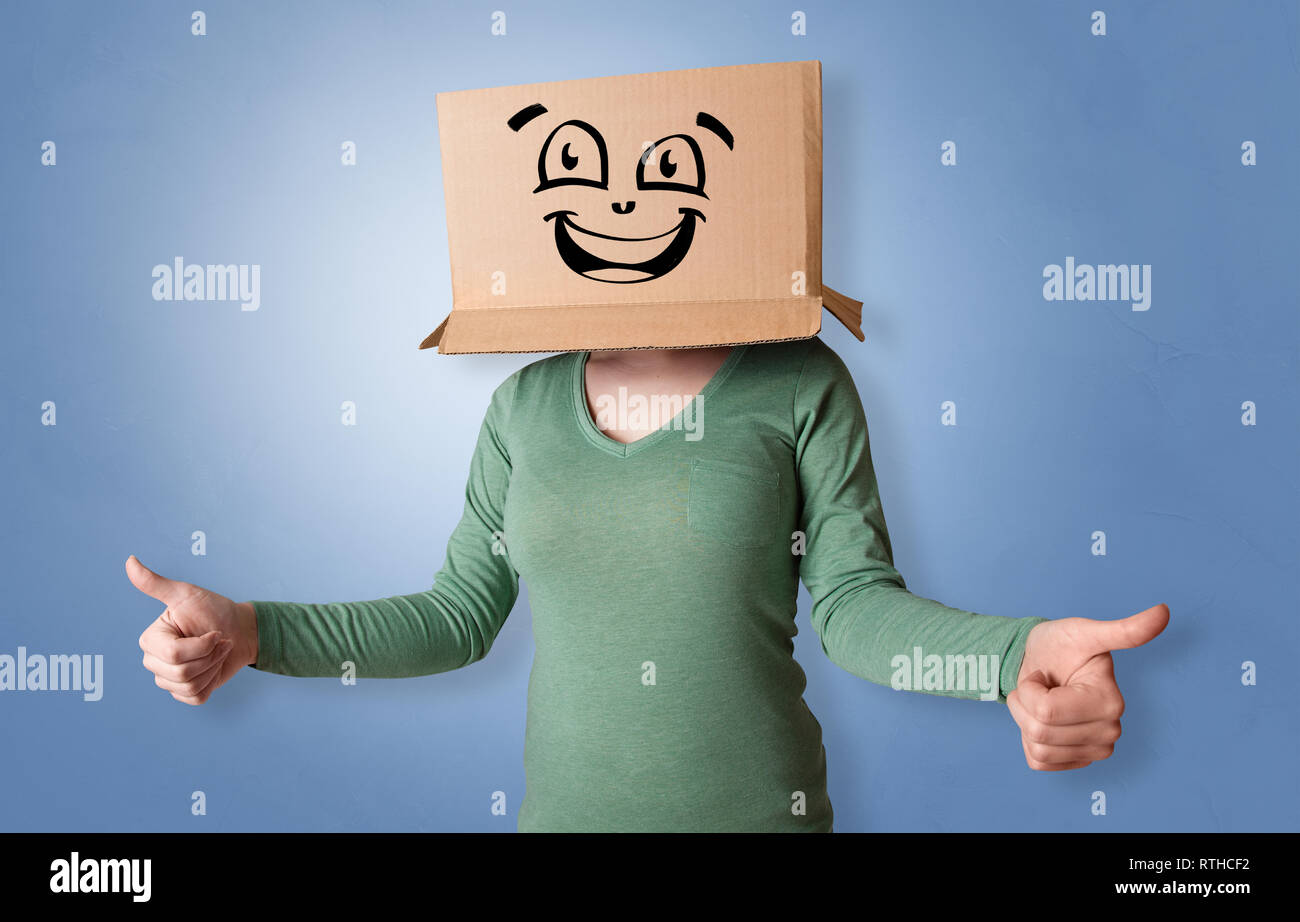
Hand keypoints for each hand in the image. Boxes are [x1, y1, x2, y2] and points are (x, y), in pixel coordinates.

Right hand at [126, 555, 257, 704]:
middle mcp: (154, 661)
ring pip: (189, 686)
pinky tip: (213, 668)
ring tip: (218, 652)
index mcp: (151, 640)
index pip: (175, 655)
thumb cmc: (214, 610)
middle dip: (210, 656)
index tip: (215, 632)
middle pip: (181, 673)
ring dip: (213, 668)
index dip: (203, 645)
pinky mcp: (183, 693)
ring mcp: (167, 679)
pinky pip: (195, 698)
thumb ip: (156, 583)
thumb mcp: (187, 594)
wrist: (240, 631)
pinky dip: (211, 683)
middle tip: (219, 641)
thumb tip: (129, 561)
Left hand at [1008, 603, 1169, 770]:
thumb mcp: (1084, 634)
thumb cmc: (1062, 645)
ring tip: (1041, 699)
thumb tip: (1164, 611)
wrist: (1042, 663)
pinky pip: (1037, 761)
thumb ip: (1123, 630)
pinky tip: (1044, 719)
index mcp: (1111, 704)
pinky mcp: (1076, 762)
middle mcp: (1109, 733)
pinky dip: (1028, 739)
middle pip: (1040, 731)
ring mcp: (1094, 751)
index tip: (1044, 673)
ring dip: (1025, 719)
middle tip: (1041, 685)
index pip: (1046, 710)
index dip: (1031, 688)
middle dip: (1026, 703)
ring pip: (1037, 747)